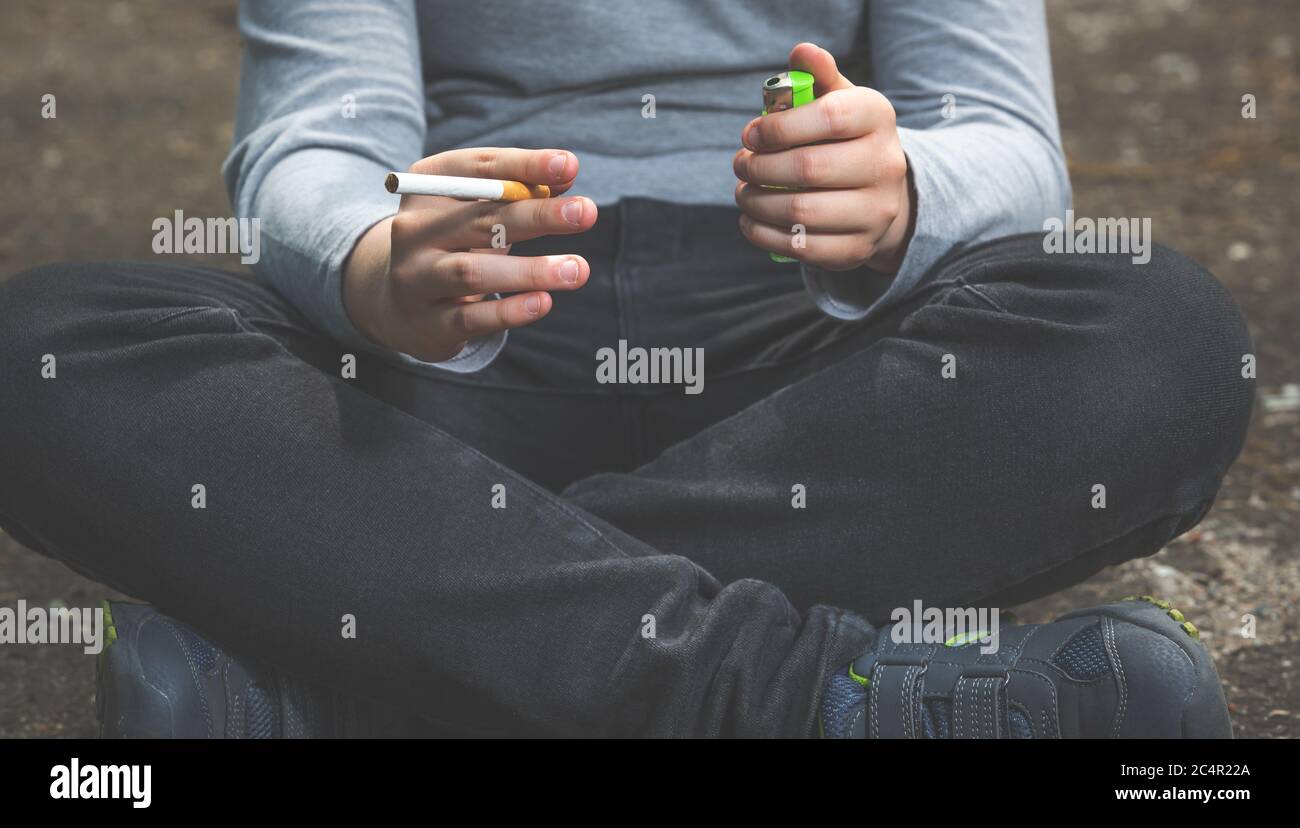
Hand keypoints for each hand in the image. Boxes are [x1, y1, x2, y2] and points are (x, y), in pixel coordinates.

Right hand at [343, 148, 597, 361]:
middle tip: (587, 212)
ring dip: (531, 270)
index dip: (525, 166)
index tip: (570, 165)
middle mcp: (414, 230)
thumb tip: (566, 173)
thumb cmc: (456, 244)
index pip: (478, 169)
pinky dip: (510, 311)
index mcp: (427, 188)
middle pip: (481, 219)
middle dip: (539, 215)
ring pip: (473, 273)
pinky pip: (472, 318)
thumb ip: (521, 190)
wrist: (402, 304)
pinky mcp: (429, 324)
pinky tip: (544, 301)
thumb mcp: (479, 210)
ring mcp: (416, 279)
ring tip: (579, 270)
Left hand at [734, 42, 913, 272]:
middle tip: (740, 165)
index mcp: (877, 118)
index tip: (750, 135)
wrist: (883, 196)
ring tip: (743, 192)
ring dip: (756, 202)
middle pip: (808, 168)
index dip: (778, 127)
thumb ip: (818, 77)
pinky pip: (801, 248)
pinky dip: (763, 234)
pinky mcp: (857, 250)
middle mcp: (885, 165)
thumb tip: (801, 52)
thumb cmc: (845, 140)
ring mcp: (875, 212)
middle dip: (759, 167)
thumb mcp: (840, 102)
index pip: (828, 117)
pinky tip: (750, 220)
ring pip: (801, 212)